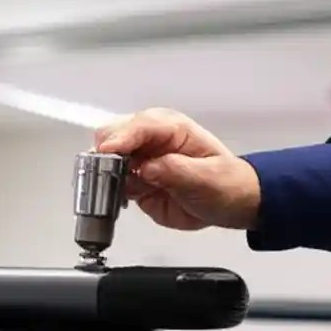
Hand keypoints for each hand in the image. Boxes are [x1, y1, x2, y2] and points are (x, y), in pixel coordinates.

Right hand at [94, 108, 262, 231]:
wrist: (229, 204)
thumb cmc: (225, 183)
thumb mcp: (206, 178)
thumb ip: (175, 171)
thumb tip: (146, 168)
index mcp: (170, 128)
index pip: (139, 126)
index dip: (121, 138)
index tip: (107, 153)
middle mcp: (149, 140)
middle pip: (112, 136)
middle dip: (105, 153)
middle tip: (105, 174)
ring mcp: (139, 161)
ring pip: (105, 160)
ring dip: (102, 174)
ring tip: (107, 190)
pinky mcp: (134, 182)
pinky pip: (111, 184)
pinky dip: (106, 190)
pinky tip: (113, 199)